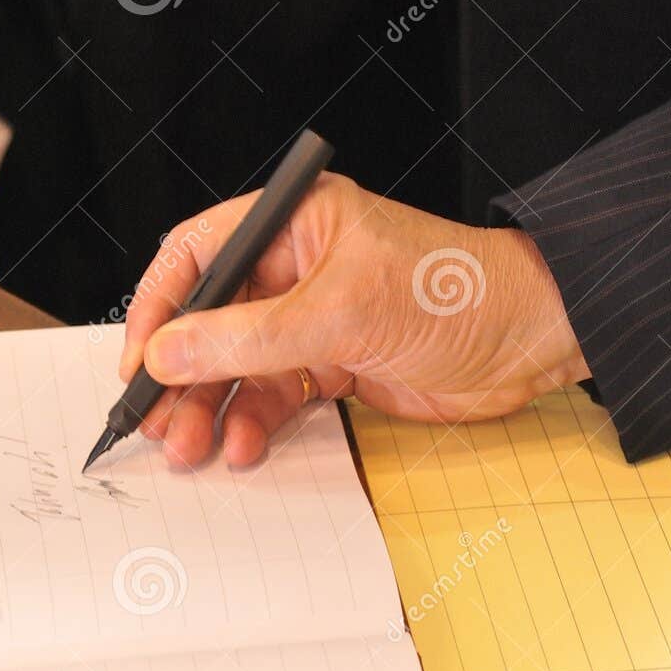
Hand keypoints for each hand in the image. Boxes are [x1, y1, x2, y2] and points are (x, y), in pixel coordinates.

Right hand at [120, 173, 589, 467]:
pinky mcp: (338, 364)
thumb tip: (171, 352)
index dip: (161, 308)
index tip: (138, 361)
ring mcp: (316, 318)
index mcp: (293, 223)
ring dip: (214, 408)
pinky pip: (278, 395)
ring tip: (194, 448)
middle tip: (157, 421)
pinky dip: (257, 423)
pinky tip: (244, 447)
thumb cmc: (454, 293)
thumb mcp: (342, 313)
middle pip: (213, 320)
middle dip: (182, 374)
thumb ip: (250, 338)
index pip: (199, 255)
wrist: (532, 339)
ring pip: (241, 366)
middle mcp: (297, 267)